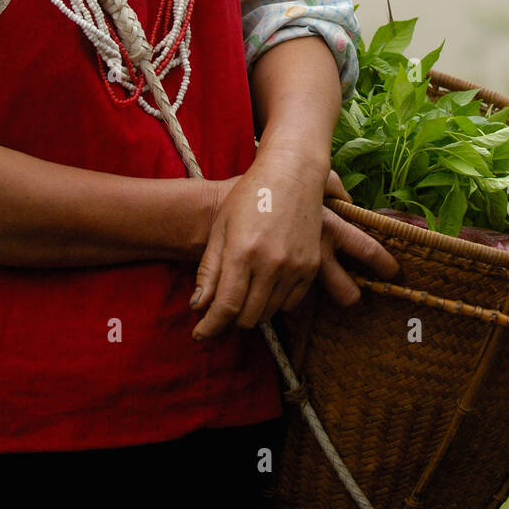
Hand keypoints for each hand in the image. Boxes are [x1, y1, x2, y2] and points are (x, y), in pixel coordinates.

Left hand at [190, 158, 399, 338]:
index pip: (226, 306)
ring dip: (251, 313)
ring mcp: (295, 266)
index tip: (200, 335)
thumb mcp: (221, 228)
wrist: (291, 173)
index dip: (211, 326)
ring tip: (241, 297)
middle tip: (219, 313)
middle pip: (247, 317)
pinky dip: (274, 303)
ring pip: (269, 313)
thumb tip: (198, 307)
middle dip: (229, 321)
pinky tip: (264, 288)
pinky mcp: (310, 267)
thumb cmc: (249, 196)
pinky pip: (290, 303)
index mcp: (243, 251)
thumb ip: (209, 270)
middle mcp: (271, 263)